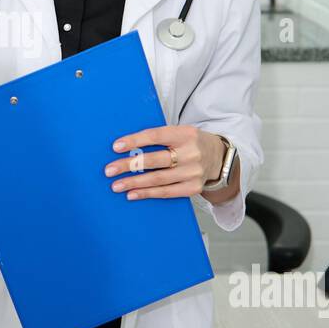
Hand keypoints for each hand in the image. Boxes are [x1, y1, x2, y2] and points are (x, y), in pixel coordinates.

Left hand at [103, 125, 228, 200]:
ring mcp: (193, 172)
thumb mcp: (179, 133)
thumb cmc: (190, 143)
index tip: (116, 147)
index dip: (135, 141)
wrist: (218, 157)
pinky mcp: (193, 187)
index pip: (156, 136)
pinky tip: (132, 194)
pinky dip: (147, 194)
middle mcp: (191, 153)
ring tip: (116, 185)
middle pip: (155, 160)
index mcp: (185, 134)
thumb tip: (126, 147)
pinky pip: (167, 192)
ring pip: (158, 179)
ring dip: (134, 182)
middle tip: (110, 170)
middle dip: (129, 165)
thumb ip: (158, 138)